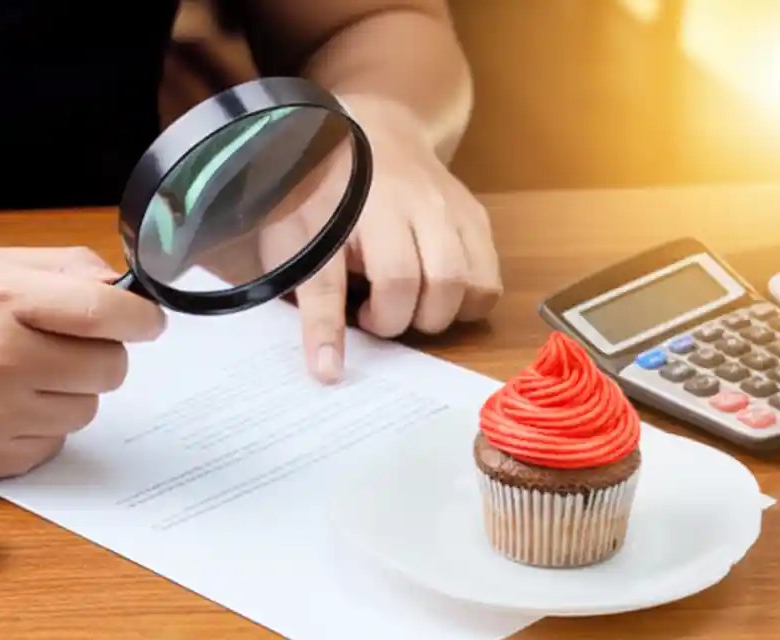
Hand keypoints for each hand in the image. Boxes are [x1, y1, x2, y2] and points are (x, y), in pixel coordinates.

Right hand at [0, 247, 165, 478]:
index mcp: (0, 300)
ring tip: (24, 374)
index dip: (140, 317)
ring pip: (86, 410)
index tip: (147, 321)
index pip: (103, 311)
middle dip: (99, 355)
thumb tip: (128, 290)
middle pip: (108, 368)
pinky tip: (6, 404)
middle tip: (65, 346)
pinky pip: (55, 445)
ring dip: (70, 393)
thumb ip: (68, 268)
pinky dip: (42, 426)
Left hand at [290, 94, 501, 382]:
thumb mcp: (292, 230)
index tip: (327, 371)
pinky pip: (487, 280)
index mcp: (338, 206)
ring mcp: (444, 205)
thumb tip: (322, 364)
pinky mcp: (475, 215)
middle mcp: (398, 201)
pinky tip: (438, 294)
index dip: (326, 329)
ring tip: (407, 304)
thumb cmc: (325, 191)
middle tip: (371, 316)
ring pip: (458, 285)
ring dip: (432, 316)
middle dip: (391, 320)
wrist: (375, 128)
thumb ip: (301, 287)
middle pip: (408, 284)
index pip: (328, 277)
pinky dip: (467, 303)